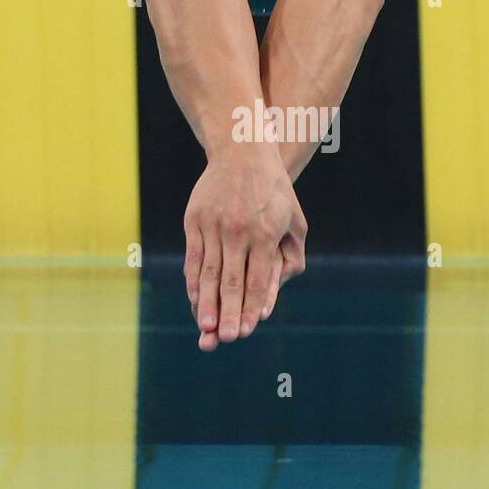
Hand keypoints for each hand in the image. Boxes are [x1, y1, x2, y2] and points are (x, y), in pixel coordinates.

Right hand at [183, 147, 306, 349]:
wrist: (242, 150)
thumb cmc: (275, 190)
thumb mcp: (295, 218)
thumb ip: (293, 254)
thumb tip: (280, 287)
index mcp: (266, 233)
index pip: (257, 280)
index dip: (251, 308)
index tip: (246, 331)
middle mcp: (238, 230)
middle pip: (232, 281)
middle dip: (229, 313)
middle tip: (226, 339)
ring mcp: (214, 225)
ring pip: (209, 272)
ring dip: (207, 303)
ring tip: (207, 328)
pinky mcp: (195, 219)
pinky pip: (193, 258)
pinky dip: (194, 281)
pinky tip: (195, 299)